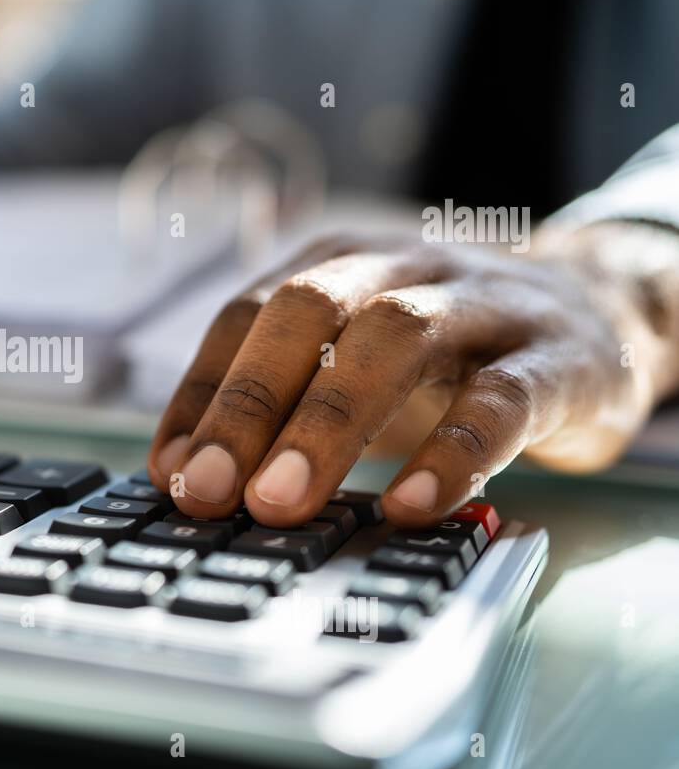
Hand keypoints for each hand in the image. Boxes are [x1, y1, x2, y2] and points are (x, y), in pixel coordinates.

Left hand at [147, 223, 678, 528]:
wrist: (597, 318)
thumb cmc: (444, 356)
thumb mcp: (354, 364)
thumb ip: (279, 407)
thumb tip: (184, 477)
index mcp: (340, 264)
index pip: (249, 314)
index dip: (204, 393)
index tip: (170, 471)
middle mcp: (403, 265)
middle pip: (309, 311)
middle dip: (249, 403)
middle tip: (209, 491)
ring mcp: (483, 303)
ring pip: (395, 338)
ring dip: (328, 423)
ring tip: (282, 501)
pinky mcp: (556, 357)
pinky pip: (499, 399)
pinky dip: (451, 453)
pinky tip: (409, 505)